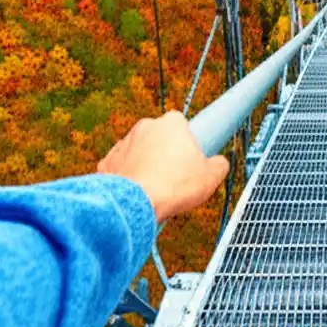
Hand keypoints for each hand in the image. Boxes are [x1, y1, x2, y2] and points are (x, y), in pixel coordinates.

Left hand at [97, 111, 229, 222]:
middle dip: (166, 153)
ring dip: (146, 165)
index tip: (190, 161)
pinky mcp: (107, 161)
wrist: (135, 203)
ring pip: (139, 152)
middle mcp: (145, 126)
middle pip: (160, 138)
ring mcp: (124, 143)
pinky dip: (129, 178)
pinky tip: (137, 193)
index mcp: (172, 123)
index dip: (187, 144)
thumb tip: (219, 163)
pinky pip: (122, 168)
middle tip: (175, 177)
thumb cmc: (174, 187)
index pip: (182, 126)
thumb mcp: (212, 177)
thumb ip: (220, 165)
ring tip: (156, 189)